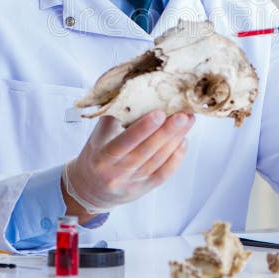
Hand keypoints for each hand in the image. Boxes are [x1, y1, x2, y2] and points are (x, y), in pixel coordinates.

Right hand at [62, 111, 193, 216]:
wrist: (90, 188)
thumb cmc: (97, 154)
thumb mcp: (98, 135)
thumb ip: (114, 115)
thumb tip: (131, 87)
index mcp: (103, 157)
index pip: (125, 142)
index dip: (143, 128)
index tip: (159, 113)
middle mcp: (117, 173)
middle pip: (146, 151)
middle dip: (167, 132)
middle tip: (183, 114)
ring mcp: (132, 183)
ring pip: (158, 161)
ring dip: (175, 140)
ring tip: (188, 122)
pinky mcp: (144, 190)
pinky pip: (164, 174)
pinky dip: (176, 157)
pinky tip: (183, 141)